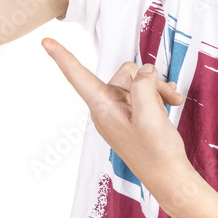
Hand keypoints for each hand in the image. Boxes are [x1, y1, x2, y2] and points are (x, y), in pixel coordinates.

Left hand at [42, 38, 195, 202]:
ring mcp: (120, 112)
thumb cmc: (156, 151)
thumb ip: (143, 85)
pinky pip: (143, 93)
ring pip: (139, 82)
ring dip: (158, 89)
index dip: (63, 57)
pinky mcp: (132, 115)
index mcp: (103, 108)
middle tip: (168, 97)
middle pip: (125, 74)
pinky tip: (171, 103)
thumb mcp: (150, 113)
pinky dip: (158, 96)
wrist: (170, 177)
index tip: (45, 41)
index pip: (78, 76)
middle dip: (150, 81)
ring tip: (172, 102)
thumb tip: (145, 71)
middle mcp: (107, 108)